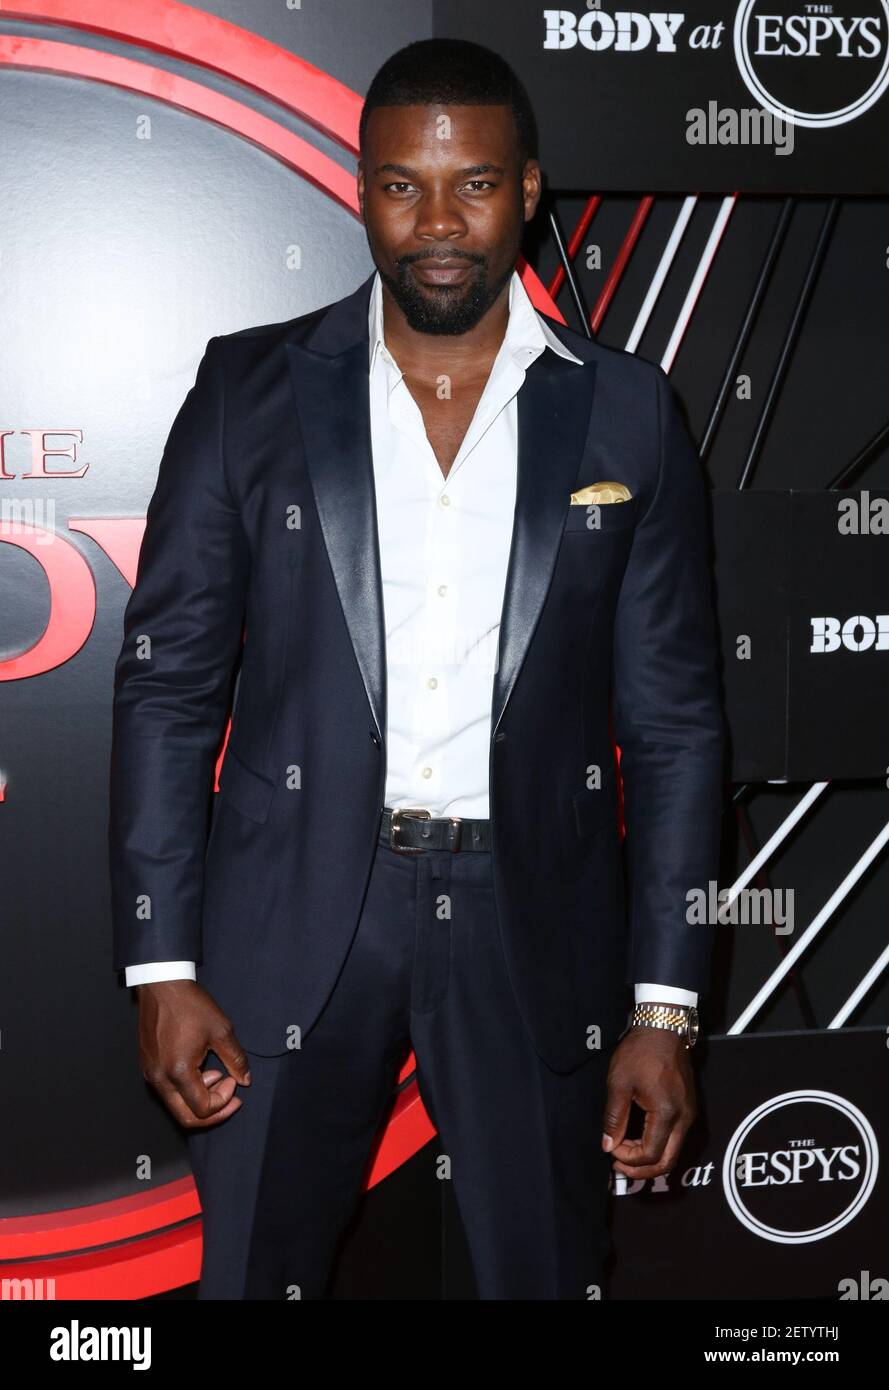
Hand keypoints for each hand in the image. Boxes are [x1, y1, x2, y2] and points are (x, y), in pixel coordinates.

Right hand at [136, 979, 250, 1127]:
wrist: (162, 985)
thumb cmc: (189, 1005)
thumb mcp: (221, 1030)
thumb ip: (236, 1059)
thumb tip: (245, 1080)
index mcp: (178, 1072)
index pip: (202, 1109)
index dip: (223, 1101)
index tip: (234, 1081)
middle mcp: (159, 1078)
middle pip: (186, 1117)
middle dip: (213, 1111)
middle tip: (231, 1096)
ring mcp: (150, 1074)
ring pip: (175, 1105)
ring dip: (199, 1099)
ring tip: (215, 1074)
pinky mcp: (148, 1066)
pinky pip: (167, 1090)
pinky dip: (186, 1089)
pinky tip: (199, 1068)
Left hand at [601, 1026, 696, 1179]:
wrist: (664, 1028)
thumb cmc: (640, 1052)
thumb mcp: (619, 1083)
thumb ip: (614, 1118)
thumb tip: (608, 1146)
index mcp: (667, 1113)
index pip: (650, 1154)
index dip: (629, 1160)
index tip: (611, 1150)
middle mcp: (684, 1118)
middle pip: (667, 1162)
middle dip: (642, 1170)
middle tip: (619, 1167)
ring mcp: (690, 1114)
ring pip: (673, 1152)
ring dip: (650, 1159)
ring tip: (626, 1153)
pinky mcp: (689, 1108)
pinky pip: (676, 1138)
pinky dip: (659, 1146)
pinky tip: (640, 1139)